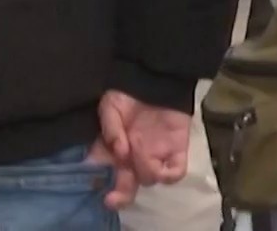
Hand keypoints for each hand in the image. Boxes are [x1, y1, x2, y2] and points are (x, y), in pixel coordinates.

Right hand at [87, 91, 192, 209]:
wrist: (155, 77)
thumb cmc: (127, 93)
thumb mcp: (109, 107)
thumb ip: (110, 130)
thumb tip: (119, 152)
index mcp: (115, 152)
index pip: (108, 177)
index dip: (104, 186)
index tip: (100, 191)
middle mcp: (134, 159)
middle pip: (128, 187)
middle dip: (120, 196)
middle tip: (113, 199)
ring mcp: (155, 156)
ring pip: (149, 178)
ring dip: (143, 169)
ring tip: (137, 147)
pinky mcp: (176, 151)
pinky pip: (175, 172)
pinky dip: (170, 174)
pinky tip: (162, 166)